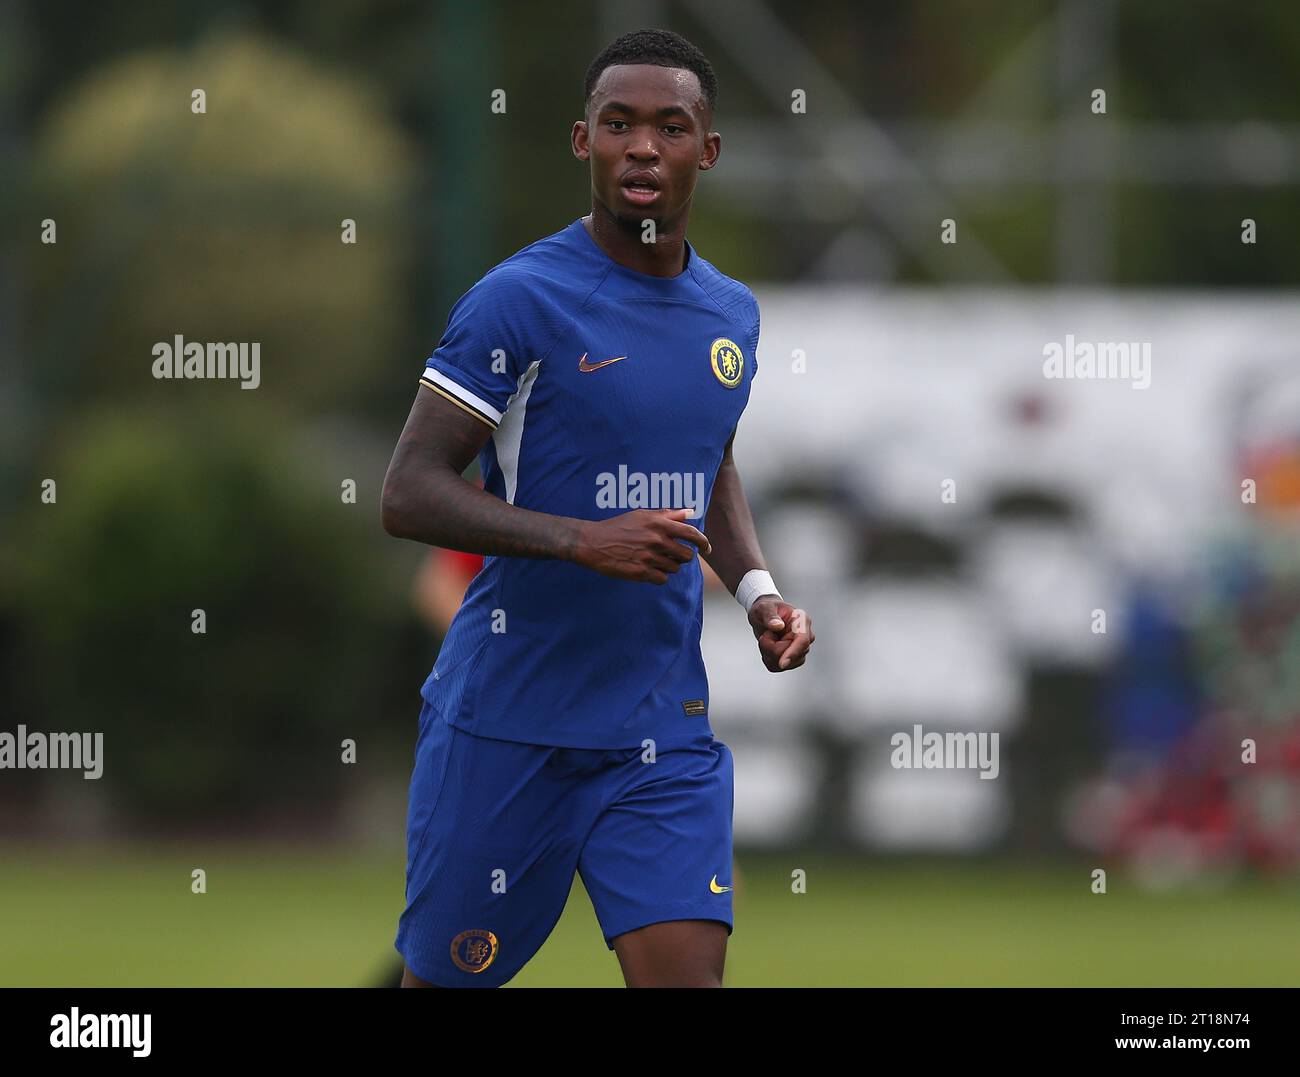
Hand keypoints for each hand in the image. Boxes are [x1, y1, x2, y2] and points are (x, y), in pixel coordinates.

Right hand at [575, 508, 711, 583]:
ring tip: (655, 560)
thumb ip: (668, 514)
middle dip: (683, 556)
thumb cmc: (618, 526)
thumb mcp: (642, 515)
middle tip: (672, 555)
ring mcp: (649, 557)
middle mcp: (657, 540)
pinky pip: (663, 579)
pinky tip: (649, 569)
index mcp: (659, 524)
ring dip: (669, 566)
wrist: (593, 542)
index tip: (708, 548)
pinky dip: (659, 576)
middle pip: (687, 555)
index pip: (691, 533)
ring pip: (675, 568)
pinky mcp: (641, 572)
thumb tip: (690, 512)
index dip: (704, 542)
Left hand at [748, 598, 813, 670]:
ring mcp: (800, 649)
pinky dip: (766, 658)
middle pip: (791, 655)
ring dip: (768, 653)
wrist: (763, 616)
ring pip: (784, 664)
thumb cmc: (765, 609)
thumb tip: (778, 626)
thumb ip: (770, 616)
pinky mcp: (791, 659)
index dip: (793, 653)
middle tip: (765, 634)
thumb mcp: (764, 608)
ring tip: (767, 638)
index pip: (803, 641)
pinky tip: (766, 647)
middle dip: (772, 648)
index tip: (782, 664)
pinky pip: (776, 667)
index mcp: (802, 621)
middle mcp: (805, 637)